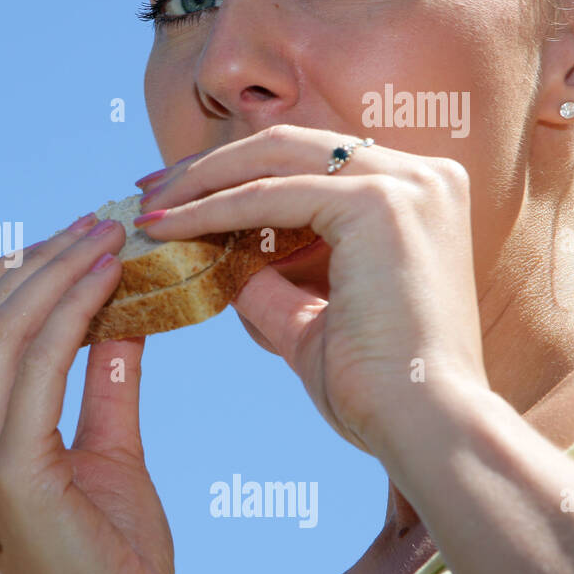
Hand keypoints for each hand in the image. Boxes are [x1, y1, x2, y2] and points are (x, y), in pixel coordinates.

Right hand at [0, 215, 178, 573]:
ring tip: (107, 235)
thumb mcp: (106, 451)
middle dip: (37, 263)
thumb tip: (118, 311)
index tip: (71, 238)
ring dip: (56, 274)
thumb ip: (103, 383)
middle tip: (96, 221)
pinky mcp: (7, 473)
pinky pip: (36, 365)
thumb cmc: (116, 558)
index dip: (12, 279)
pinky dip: (70, 310)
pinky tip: (108, 279)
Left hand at [136, 124, 490, 457]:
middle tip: (147, 190)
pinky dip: (212, 210)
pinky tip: (168, 228)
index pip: (307, 162)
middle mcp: (420, 177)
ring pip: (273, 158)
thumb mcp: (309, 319)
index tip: (175, 193)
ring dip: (200, 182)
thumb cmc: (376, 387)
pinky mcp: (381, 204)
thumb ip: (268, 281)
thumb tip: (211, 257)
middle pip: (286, 146)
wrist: (426, 427)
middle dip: (208, 167)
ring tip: (148, 209)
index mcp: (415, 196)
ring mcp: (406, 184)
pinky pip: (269, 196)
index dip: (235, 170)